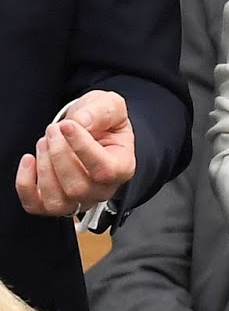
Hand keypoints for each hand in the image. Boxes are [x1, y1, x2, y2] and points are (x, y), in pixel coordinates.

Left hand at [16, 91, 134, 216]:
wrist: (90, 130)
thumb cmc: (102, 121)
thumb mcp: (109, 105)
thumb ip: (101, 111)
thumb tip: (82, 122)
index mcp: (122, 167)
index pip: (104, 170)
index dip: (82, 148)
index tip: (67, 125)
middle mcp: (102, 190)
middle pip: (77, 188)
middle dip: (58, 154)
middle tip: (54, 129)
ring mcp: (77, 200)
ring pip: (57, 202)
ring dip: (44, 168)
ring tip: (45, 141)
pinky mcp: (53, 202)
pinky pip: (35, 205)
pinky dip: (25, 184)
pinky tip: (29, 160)